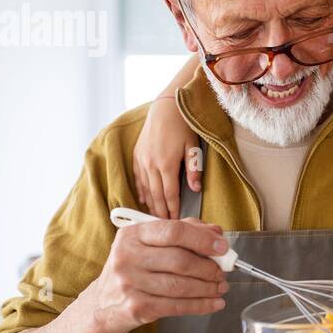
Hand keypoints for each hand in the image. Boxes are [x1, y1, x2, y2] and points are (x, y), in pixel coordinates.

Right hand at [85, 217, 228, 332]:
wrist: (103, 304)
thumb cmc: (133, 269)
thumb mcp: (148, 244)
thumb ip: (183, 233)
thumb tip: (215, 233)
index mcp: (132, 235)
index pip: (173, 231)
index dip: (202, 239)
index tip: (222, 247)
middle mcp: (127, 257)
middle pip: (180, 260)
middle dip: (209, 268)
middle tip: (223, 272)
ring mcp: (129, 283)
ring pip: (181, 285)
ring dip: (208, 288)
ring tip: (220, 287)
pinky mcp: (136, 307)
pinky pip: (177, 306)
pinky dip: (201, 305)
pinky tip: (214, 303)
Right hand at [133, 97, 200, 218]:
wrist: (166, 106)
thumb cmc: (184, 125)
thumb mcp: (194, 146)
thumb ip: (194, 169)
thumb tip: (195, 189)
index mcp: (166, 164)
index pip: (170, 194)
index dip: (173, 209)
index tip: (175, 222)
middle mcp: (151, 164)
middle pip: (156, 195)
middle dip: (161, 212)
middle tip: (165, 226)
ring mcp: (142, 160)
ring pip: (145, 188)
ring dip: (151, 204)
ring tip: (155, 218)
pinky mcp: (137, 155)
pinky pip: (137, 178)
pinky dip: (141, 190)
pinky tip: (144, 199)